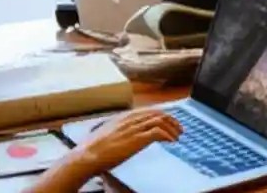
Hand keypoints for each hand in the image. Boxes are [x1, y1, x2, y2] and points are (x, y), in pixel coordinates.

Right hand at [61, 109, 182, 182]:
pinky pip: (158, 132)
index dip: (161, 114)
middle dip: (171, 120)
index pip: (148, 110)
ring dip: (172, 127)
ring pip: (160, 120)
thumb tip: (125, 135)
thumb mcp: (107, 134)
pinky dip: (168, 135)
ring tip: (178, 135)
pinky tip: (172, 141)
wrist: (87, 156)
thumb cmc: (93, 149)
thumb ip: (118, 131)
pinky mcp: (137, 139)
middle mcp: (130, 119)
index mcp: (123, 117)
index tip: (169, 121)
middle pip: (157, 113)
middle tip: (179, 128)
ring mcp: (134, 128)